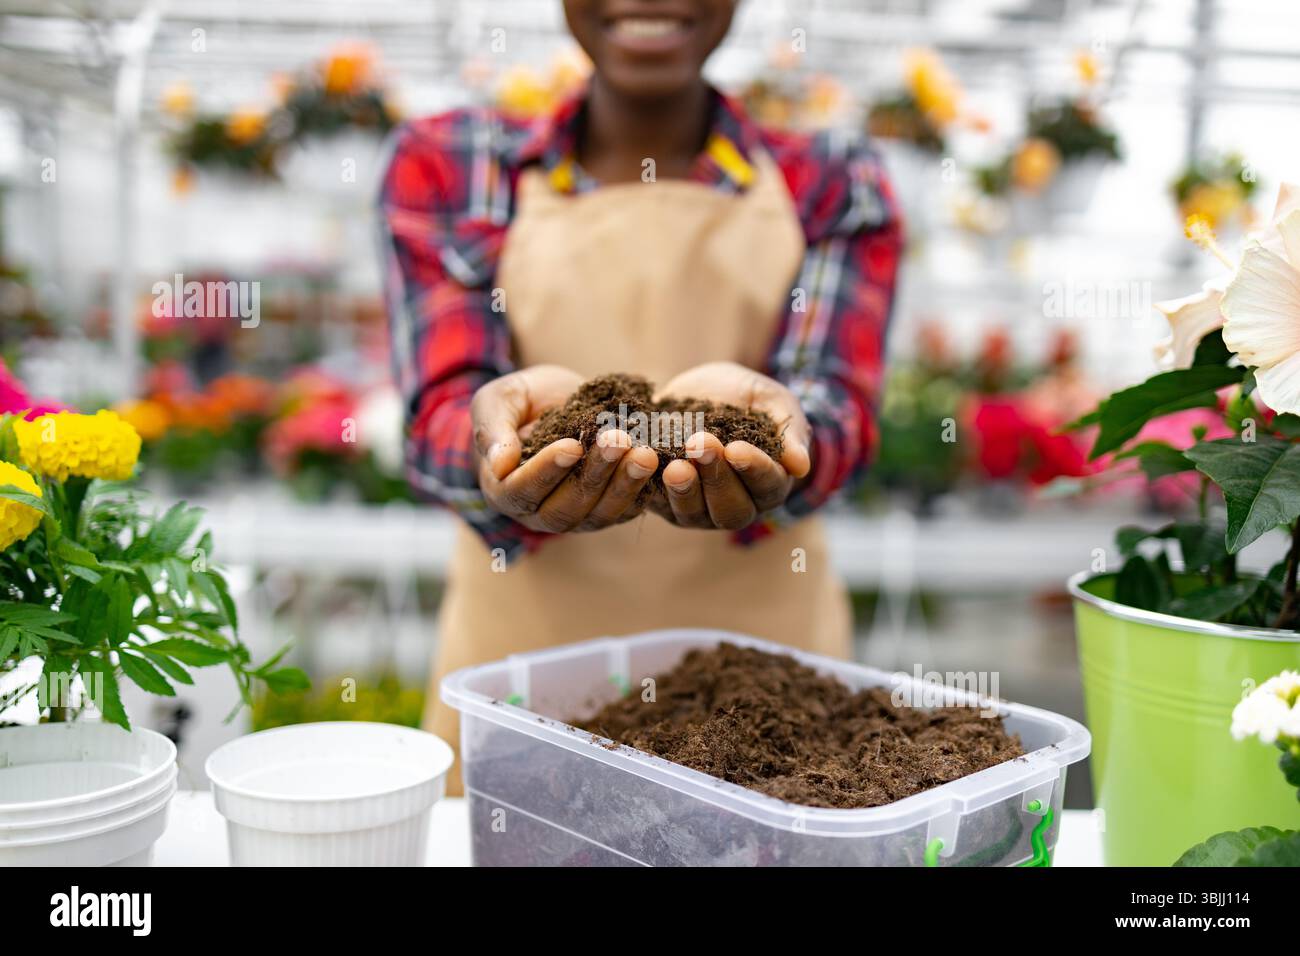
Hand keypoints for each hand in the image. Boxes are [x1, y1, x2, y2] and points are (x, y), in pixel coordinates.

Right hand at [471, 365, 660, 532]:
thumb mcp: (498, 401)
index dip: (546, 471)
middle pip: (566, 508)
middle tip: (618, 440)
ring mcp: (577, 515)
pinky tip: (659, 462)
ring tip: (645, 452)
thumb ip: (492, 429)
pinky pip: (625, 509)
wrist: (556, 402)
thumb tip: (499, 464)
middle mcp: (539, 513)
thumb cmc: (519, 403)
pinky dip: (643, 488)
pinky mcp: (607, 508)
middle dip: (595, 474)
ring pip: (599, 513)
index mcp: (504, 490)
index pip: (522, 492)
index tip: (571, 445)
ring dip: (624, 484)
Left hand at [648, 361, 811, 529]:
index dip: (753, 470)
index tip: (737, 448)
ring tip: (675, 465)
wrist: (700, 389)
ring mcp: (698, 507)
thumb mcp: (772, 401)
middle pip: (730, 509)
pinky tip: (644, 464)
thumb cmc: (746, 396)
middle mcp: (736, 503)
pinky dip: (649, 485)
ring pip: (694, 513)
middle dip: (716, 478)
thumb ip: (789, 430)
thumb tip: (800, 466)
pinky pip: (657, 503)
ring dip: (684, 490)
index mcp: (768, 483)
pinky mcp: (663, 500)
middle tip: (701, 445)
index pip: (766, 486)